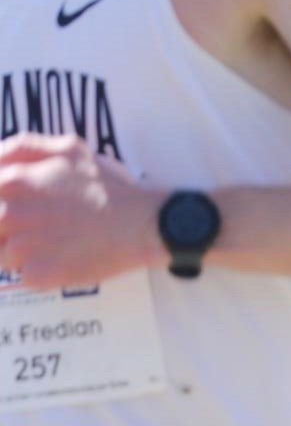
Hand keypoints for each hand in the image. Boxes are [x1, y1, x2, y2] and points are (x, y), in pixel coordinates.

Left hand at [0, 135, 161, 288]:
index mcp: (13, 181)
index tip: (16, 210)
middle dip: (6, 231)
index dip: (1, 203)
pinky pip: (24, 278)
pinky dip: (38, 273)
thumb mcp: (69, 149)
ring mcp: (22, 247)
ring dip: (18, 254)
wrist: (140, 225)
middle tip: (35, 230)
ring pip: (1, 256)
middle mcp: (9, 213)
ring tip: (49, 246)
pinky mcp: (39, 274)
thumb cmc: (107, 187)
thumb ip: (25, 147)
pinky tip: (61, 261)